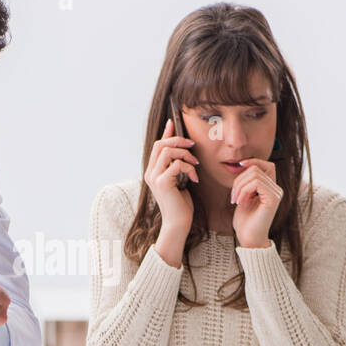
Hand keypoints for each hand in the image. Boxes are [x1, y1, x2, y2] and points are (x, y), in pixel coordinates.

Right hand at [144, 118, 197, 236]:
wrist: (178, 223)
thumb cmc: (181, 204)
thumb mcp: (179, 181)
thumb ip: (177, 166)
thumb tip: (183, 151)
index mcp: (152, 171)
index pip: (157, 145)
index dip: (166, 132)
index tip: (173, 122)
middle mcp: (150, 173)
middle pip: (161, 144)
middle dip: (178, 140)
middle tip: (193, 145)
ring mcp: (154, 177)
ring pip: (168, 151)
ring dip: (185, 154)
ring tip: (195, 164)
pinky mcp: (162, 182)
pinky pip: (177, 164)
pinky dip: (189, 168)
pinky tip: (194, 178)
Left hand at [230, 158, 283, 247]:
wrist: (248, 238)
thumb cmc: (245, 220)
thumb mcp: (244, 197)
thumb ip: (247, 182)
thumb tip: (243, 165)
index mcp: (271, 188)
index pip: (266, 165)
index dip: (253, 161)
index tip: (239, 165)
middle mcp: (276, 189)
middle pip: (256, 169)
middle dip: (239, 179)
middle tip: (233, 196)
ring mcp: (276, 194)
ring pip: (255, 175)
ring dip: (239, 186)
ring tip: (235, 200)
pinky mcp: (273, 199)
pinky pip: (257, 183)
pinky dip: (244, 190)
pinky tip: (240, 202)